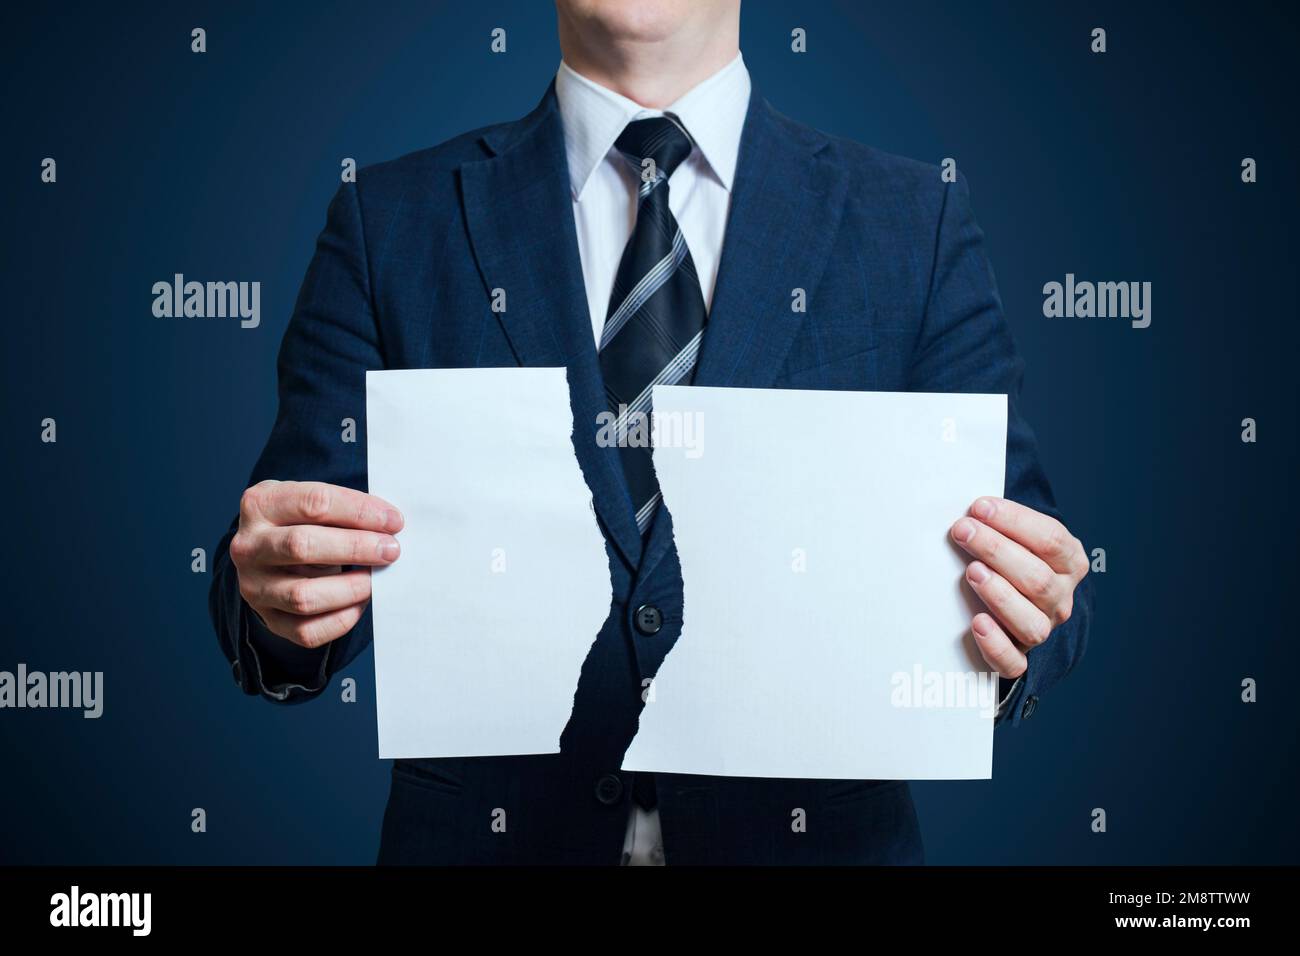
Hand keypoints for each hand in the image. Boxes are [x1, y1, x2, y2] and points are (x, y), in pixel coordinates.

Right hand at [230, 480, 403, 648]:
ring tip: (375, 579)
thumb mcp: (314, 504)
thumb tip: (390, 527)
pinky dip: (342, 619)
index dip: (360, 512)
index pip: (314, 503)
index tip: (394, 521)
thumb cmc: (302, 522)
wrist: (270, 554)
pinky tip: (360, 602)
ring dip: (350, 588)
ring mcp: (254, 586)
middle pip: (302, 546)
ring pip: (303, 596)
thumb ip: (345, 510)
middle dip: (356, 548)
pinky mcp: (268, 620)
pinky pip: (308, 631)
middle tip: (390, 550)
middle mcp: (248, 547)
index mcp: (260, 504)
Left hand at [949, 497, 1087, 679]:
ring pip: (1030, 621)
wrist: (1015, 606)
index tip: (979, 507)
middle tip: (964, 531)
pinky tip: (977, 624)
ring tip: (972, 572)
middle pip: (1037, 578)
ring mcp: (1042, 628)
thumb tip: (970, 508)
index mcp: (1068, 562)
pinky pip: (1013, 662)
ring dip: (999, 594)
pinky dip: (995, 645)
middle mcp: (1059, 598)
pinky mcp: (1019, 658)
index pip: (1051, 540)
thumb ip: (1001, 522)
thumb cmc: (1008, 559)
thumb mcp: (1016, 536)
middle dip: (996, 550)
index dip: (1015, 521)